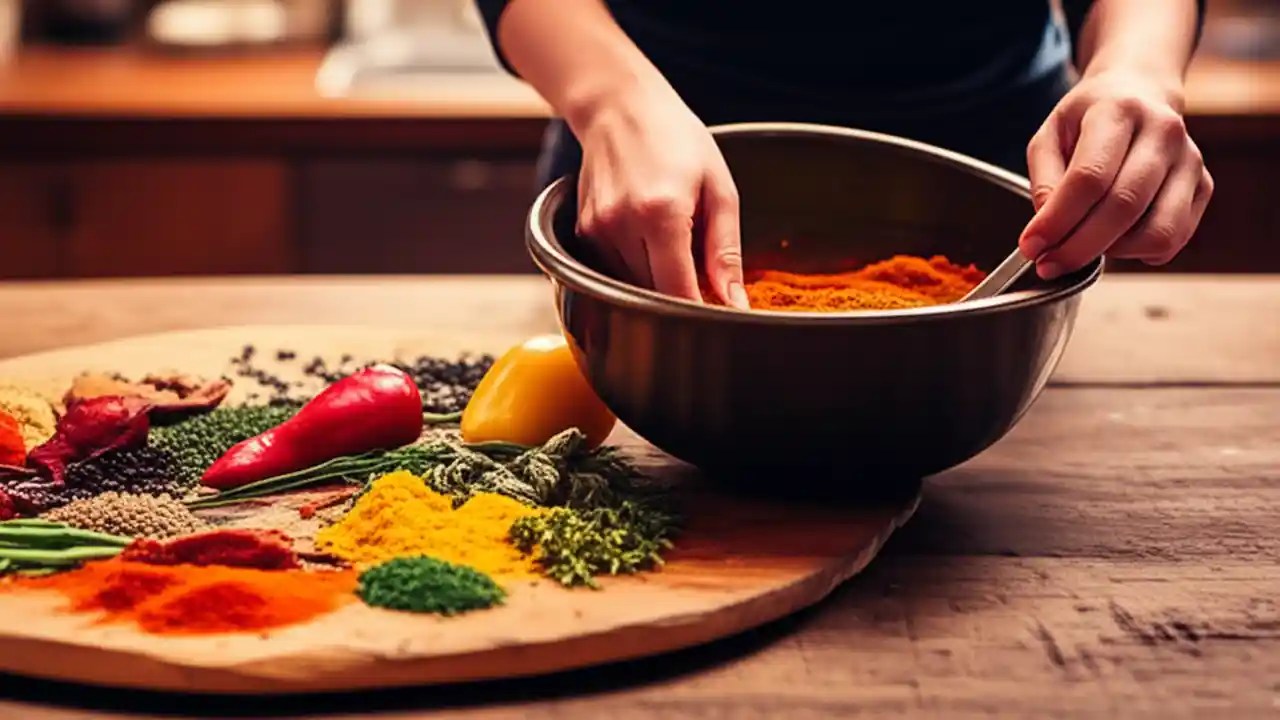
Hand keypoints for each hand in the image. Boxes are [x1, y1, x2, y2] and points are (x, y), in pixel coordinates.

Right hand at [573, 86, 747, 306]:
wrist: (619, 105)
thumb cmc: (676, 139)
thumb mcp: (719, 188)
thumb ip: (725, 251)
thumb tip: (734, 302)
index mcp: (662, 213)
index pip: (678, 292)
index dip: (699, 313)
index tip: (718, 317)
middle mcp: (622, 224)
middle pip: (654, 295)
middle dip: (681, 296)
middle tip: (704, 276)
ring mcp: (597, 229)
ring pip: (632, 287)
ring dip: (658, 280)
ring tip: (675, 241)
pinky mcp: (584, 230)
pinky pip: (614, 269)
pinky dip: (637, 266)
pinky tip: (649, 235)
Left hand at [1021, 67, 1213, 277]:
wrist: (1141, 90)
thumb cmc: (1088, 119)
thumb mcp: (1050, 134)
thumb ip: (1043, 180)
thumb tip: (1046, 231)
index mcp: (1118, 112)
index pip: (1089, 177)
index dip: (1058, 220)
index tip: (1031, 246)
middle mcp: (1162, 132)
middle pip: (1123, 207)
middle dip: (1079, 247)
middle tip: (1049, 264)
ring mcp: (1189, 160)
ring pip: (1156, 230)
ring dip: (1112, 253)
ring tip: (1084, 246)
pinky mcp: (1203, 185)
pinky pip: (1173, 238)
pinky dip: (1139, 252)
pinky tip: (1115, 240)